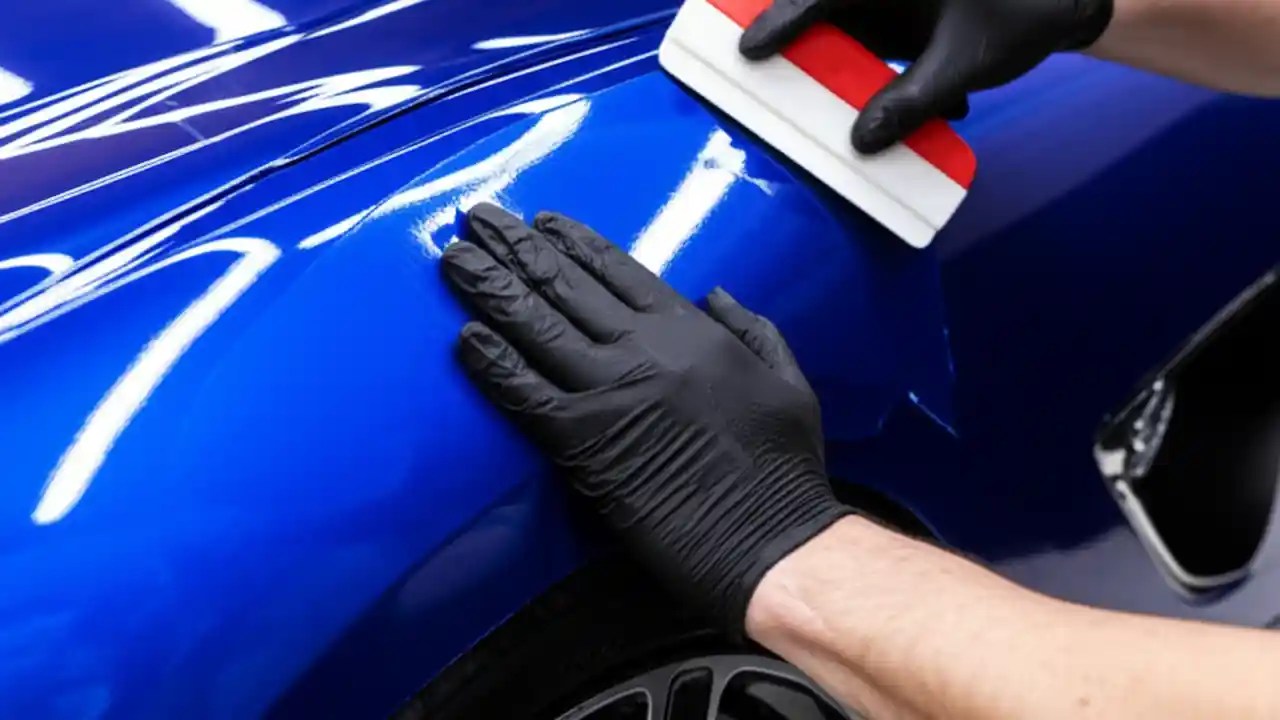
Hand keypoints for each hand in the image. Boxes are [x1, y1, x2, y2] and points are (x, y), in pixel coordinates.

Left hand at [441, 203, 849, 635]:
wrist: (771, 540)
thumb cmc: (786, 468)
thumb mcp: (788, 378)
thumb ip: (752, 327)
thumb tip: (714, 293)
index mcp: (692, 330)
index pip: (618, 270)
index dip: (573, 242)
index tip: (541, 221)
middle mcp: (645, 349)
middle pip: (564, 286)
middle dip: (517, 248)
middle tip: (478, 220)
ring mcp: (610, 393)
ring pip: (535, 327)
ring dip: (490, 289)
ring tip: (454, 259)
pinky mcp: (583, 444)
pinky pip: (525, 394)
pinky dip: (492, 365)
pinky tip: (464, 339)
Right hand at [739, 0, 1113, 152]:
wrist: (1066, 3)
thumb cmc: (1023, 13)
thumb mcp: (967, 61)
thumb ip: (913, 99)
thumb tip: (861, 142)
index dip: (782, 18)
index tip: (748, 48)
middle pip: (821, 8)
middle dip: (790, 36)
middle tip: (750, 70)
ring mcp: (890, 4)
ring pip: (838, 28)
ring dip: (826, 68)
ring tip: (805, 104)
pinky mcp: (899, 24)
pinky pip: (864, 49)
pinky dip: (864, 80)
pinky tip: (898, 108)